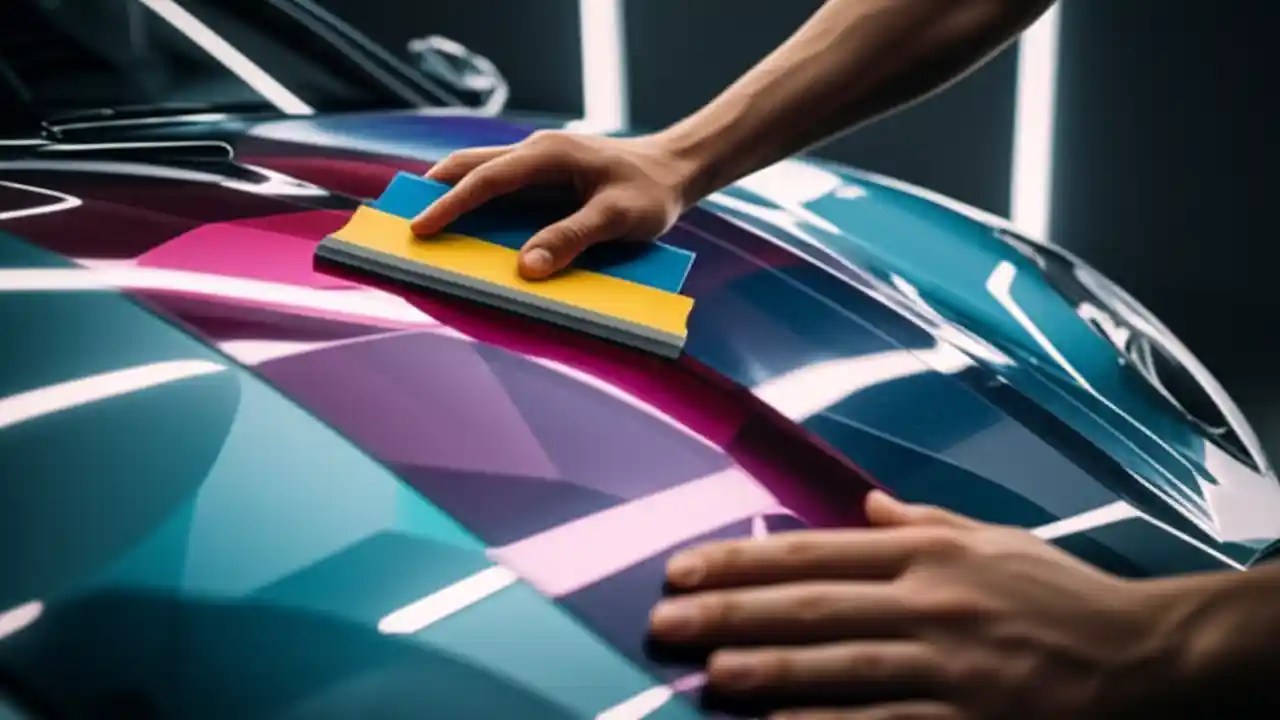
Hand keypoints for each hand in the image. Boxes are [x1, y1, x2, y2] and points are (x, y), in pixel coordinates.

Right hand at [411, 130, 697, 279]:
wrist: (676, 169)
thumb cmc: (651, 192)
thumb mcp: (619, 218)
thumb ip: (573, 238)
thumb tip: (525, 267)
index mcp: (548, 155)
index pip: (486, 178)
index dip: (449, 204)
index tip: (418, 229)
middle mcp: (536, 151)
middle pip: (469, 164)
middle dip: (433, 190)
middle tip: (401, 224)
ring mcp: (538, 161)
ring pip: (479, 171)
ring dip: (451, 194)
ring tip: (423, 227)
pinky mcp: (543, 177)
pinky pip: (499, 186)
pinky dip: (475, 203)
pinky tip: (467, 230)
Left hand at [649, 491, 1193, 719]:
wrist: (1143, 657)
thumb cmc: (1060, 594)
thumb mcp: (994, 539)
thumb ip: (922, 522)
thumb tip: (864, 504)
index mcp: (928, 553)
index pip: (813, 550)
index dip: (741, 561)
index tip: (683, 569)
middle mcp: (930, 602)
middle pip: (811, 606)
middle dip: (729, 615)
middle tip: (664, 623)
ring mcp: (947, 666)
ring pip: (837, 667)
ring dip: (765, 672)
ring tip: (704, 674)